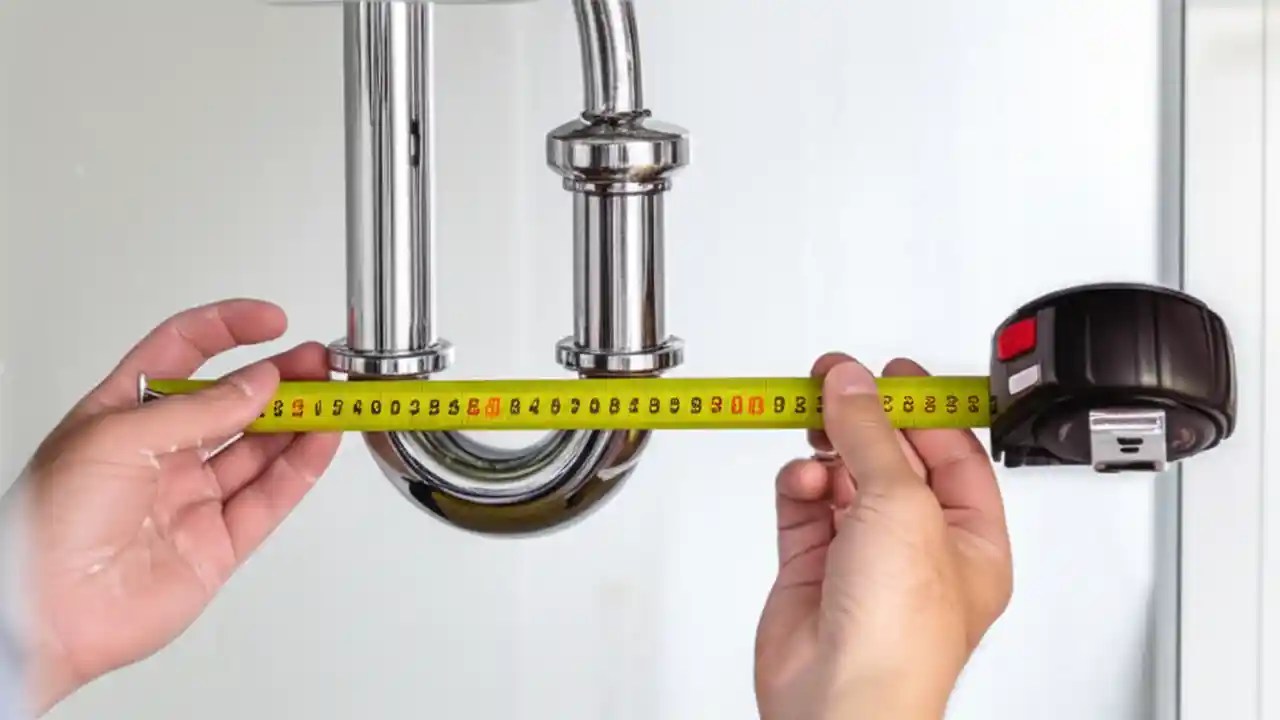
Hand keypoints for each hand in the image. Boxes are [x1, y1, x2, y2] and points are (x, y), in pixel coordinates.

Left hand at [15, 300, 341, 713]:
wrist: (46, 613)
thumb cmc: (48, 526)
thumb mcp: (117, 438)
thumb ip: (197, 410)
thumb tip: (257, 383)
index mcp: (123, 414)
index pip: (182, 353)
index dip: (227, 330)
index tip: (271, 323)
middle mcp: (161, 453)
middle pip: (233, 401)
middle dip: (280, 377)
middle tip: (319, 365)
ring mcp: (192, 497)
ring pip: (260, 447)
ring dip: (299, 419)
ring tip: (333, 397)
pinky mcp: (218, 542)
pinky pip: (270, 496)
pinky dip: (301, 467)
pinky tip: (322, 441)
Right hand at [754, 354, 1012, 719]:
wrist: (837, 696)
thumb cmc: (901, 637)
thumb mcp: (902, 506)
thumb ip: (871, 436)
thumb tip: (852, 385)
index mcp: (969, 539)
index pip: (953, 454)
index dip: (922, 407)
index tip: (892, 371)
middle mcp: (917, 547)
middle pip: (891, 460)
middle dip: (863, 420)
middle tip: (835, 381)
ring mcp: (862, 557)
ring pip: (842, 478)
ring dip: (827, 450)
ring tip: (811, 423)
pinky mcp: (812, 568)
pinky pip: (804, 506)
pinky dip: (798, 484)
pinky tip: (801, 479)